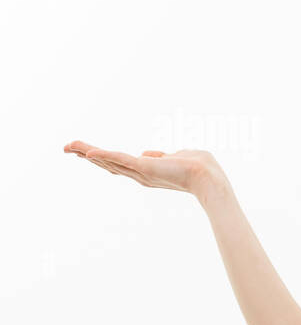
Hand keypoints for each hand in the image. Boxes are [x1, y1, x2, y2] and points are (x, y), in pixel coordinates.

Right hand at [63, 140, 226, 200]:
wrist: (210, 178)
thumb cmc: (201, 167)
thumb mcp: (177, 157)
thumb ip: (162, 156)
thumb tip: (151, 154)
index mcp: (148, 172)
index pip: (120, 164)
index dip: (103, 158)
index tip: (86, 153)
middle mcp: (141, 175)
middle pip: (109, 163)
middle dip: (88, 155)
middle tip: (67, 148)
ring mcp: (142, 172)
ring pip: (110, 161)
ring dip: (88, 152)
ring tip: (69, 147)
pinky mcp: (145, 168)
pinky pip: (121, 159)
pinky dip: (104, 156)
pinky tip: (88, 152)